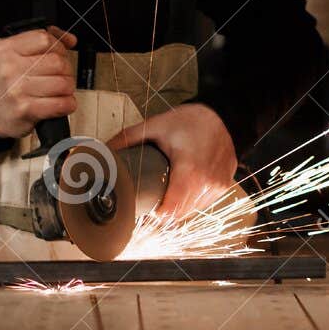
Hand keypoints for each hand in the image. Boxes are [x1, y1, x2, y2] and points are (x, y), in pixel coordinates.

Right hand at [0, 26, 77, 139]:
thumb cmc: (5, 81)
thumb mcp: (13, 54)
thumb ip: (42, 42)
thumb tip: (70, 39)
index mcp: (7, 49)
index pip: (45, 39)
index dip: (59, 47)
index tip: (60, 55)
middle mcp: (9, 67)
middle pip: (57, 62)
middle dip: (67, 70)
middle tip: (62, 76)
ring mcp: (16, 89)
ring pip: (63, 83)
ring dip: (68, 89)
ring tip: (60, 91)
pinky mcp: (24, 109)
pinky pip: (61, 104)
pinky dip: (68, 104)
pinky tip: (60, 103)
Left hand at [107, 103, 237, 219]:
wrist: (225, 114)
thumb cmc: (192, 120)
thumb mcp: (157, 125)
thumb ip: (129, 138)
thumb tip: (104, 149)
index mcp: (189, 173)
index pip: (170, 212)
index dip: (156, 214)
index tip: (148, 207)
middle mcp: (206, 184)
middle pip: (180, 215)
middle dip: (164, 212)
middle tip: (153, 199)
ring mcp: (218, 186)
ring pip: (193, 211)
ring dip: (179, 207)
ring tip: (168, 193)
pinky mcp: (224, 185)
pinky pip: (205, 202)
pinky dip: (193, 200)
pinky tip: (185, 188)